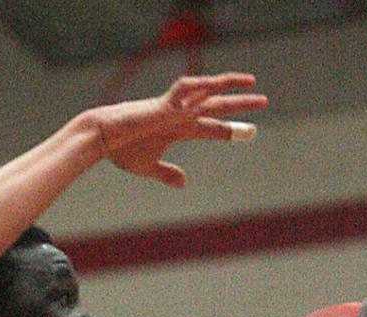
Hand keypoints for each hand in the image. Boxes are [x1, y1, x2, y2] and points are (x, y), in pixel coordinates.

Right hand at [86, 73, 268, 187]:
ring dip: (230, 87)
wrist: (102, 138)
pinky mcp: (163, 104)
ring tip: (251, 83)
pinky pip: (187, 88)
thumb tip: (184, 183)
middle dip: (240, 107)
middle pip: (217, 107)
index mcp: (179, 129)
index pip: (212, 128)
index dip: (231, 130)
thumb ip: (167, 173)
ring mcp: (174, 108)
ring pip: (208, 93)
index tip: (250, 133)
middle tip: (264, 102)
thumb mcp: (149, 167)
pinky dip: (203, 84)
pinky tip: (220, 83)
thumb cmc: (121, 151)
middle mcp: (181, 115)